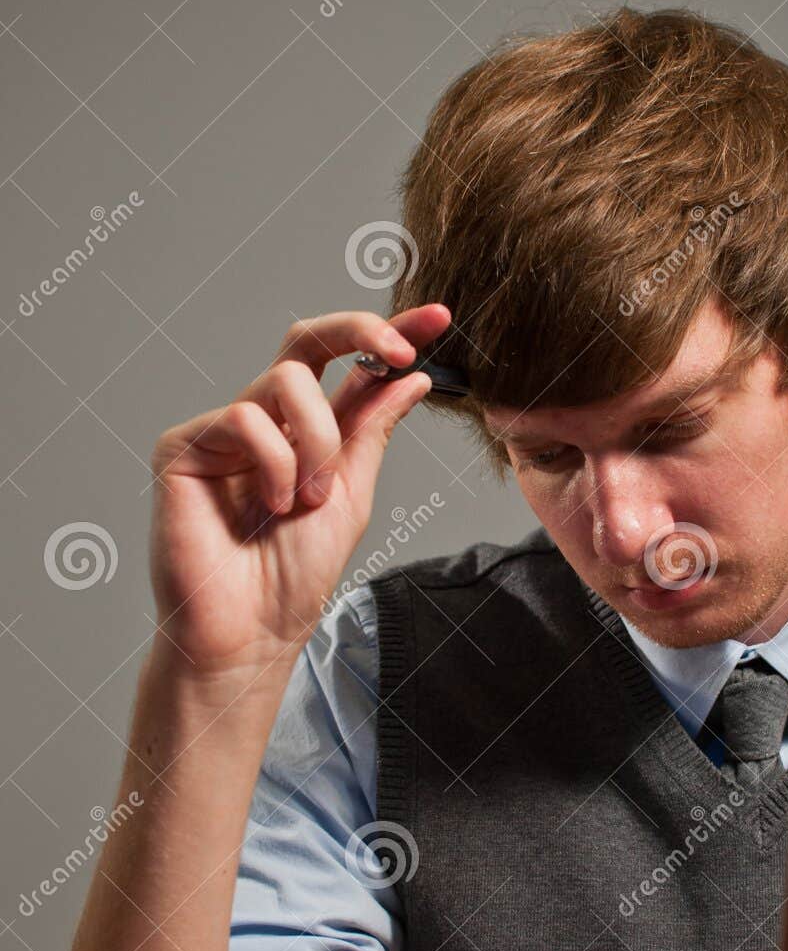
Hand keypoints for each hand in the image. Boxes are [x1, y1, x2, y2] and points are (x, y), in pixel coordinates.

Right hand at [149, 303, 450, 680]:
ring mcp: (223, 432)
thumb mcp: (352, 495)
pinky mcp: (184, 446)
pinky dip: (274, 464)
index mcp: (307, 434)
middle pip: (307, 341)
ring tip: (307, 501)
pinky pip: (245, 418)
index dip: (389, 335)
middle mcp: (265, 423)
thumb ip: (372, 431)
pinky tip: (269, 505)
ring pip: (286, 381)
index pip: (349, 368)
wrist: (251, 632)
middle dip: (360, 330)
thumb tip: (410, 377)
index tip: (439, 319)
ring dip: (317, 444)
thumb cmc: (293, 578)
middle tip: (401, 349)